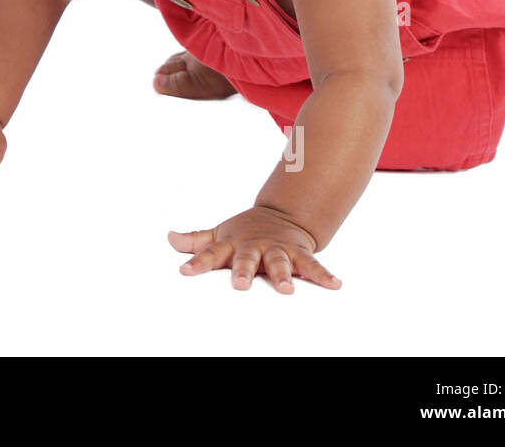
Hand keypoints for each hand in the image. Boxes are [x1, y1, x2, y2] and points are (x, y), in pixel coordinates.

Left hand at [167, 205, 341, 293]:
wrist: (281, 216)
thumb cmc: (245, 233)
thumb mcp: (219, 234)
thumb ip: (196, 241)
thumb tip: (170, 239)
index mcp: (232, 244)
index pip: (211, 254)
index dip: (197, 263)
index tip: (184, 271)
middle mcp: (255, 247)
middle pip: (247, 259)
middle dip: (244, 271)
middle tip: (241, 285)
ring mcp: (278, 250)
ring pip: (280, 262)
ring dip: (284, 274)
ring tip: (287, 289)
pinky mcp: (299, 254)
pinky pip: (313, 265)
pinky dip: (324, 274)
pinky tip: (335, 284)